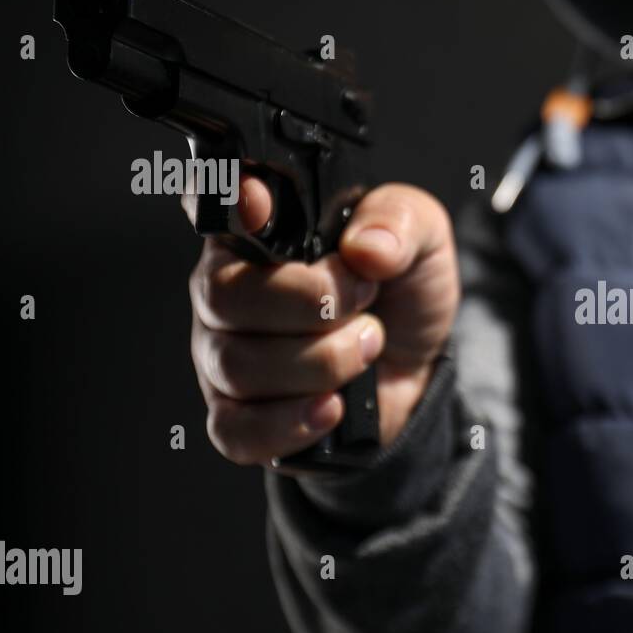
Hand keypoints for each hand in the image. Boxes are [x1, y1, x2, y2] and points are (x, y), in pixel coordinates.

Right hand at [187, 178, 458, 465]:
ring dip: (321, 360)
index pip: (211, 203)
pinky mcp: (239, 417)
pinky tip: (333, 406)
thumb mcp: (421, 238)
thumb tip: (366, 250)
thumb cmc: (400, 293)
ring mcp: (223, 356)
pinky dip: (290, 421)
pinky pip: (237, 429)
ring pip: (237, 365)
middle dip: (310, 302)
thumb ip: (398, 222)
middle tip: (364, 302)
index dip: (226, 202)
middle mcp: (226, 290)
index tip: (261, 204)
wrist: (417, 365)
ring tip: (369, 346)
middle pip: (224, 294)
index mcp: (257, 232)